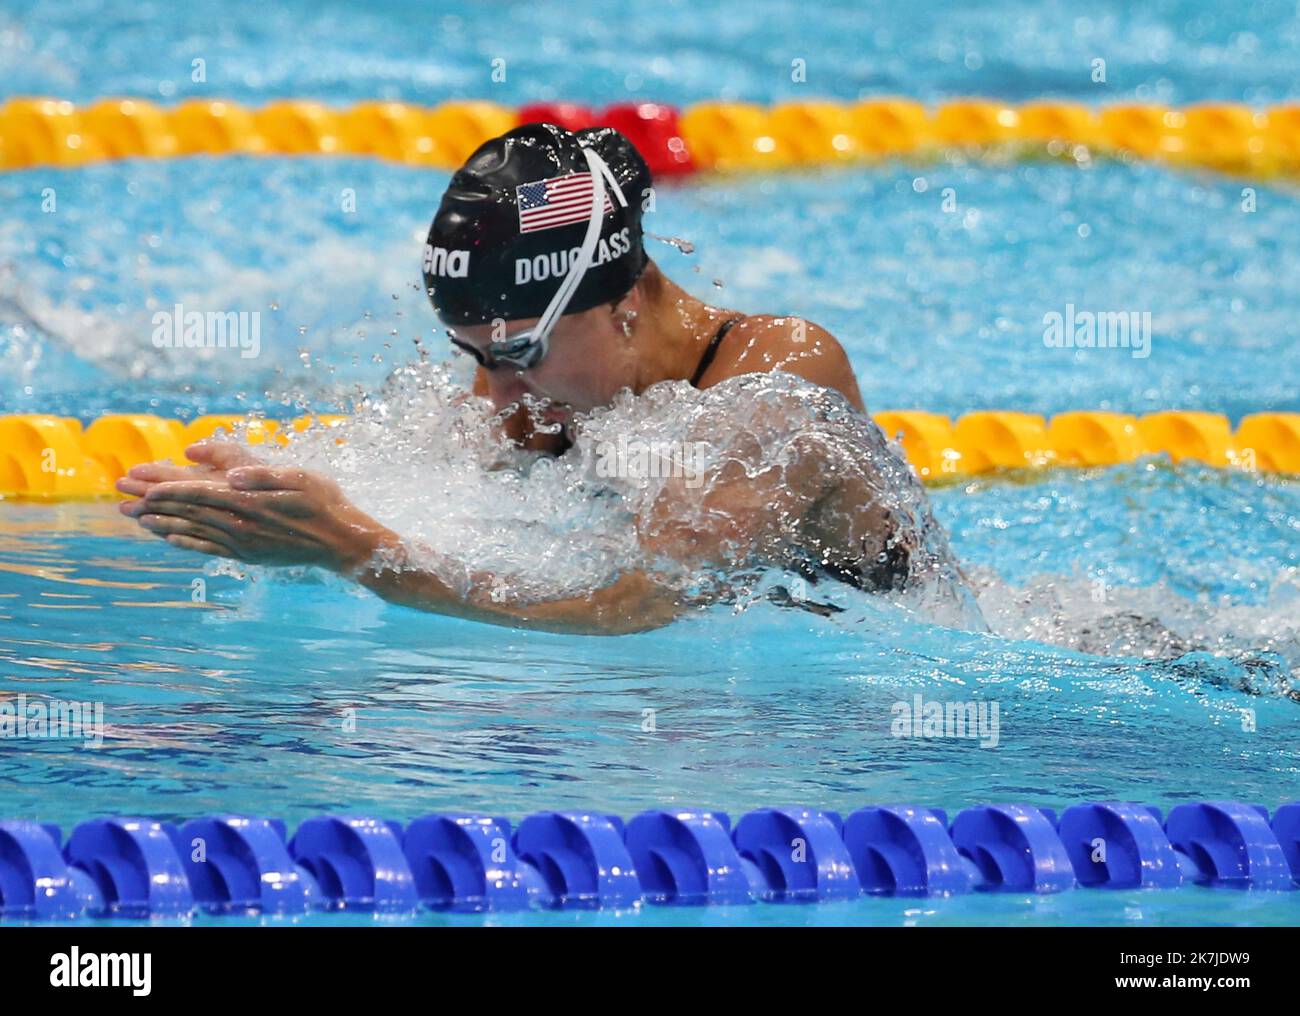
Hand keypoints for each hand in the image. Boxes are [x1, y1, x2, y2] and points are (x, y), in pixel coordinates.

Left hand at [119, 443, 390, 571]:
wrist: (343, 542)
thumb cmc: (324, 502)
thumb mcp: (299, 477)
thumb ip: (262, 473)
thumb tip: (231, 473)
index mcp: (247, 501)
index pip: (196, 490)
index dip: (165, 484)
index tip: (137, 479)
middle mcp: (239, 524)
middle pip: (186, 509)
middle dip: (152, 501)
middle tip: (121, 495)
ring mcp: (241, 543)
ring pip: (192, 530)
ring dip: (161, 522)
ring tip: (135, 517)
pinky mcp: (247, 555)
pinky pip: (208, 549)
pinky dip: (185, 542)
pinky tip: (170, 539)